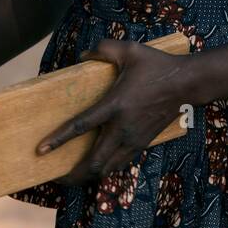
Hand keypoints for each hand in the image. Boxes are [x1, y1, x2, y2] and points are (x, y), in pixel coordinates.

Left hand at [37, 38, 190, 186]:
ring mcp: (134, 139)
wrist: (186, 84)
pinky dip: (105, 169)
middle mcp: (122, 128)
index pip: (81, 126)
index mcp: (115, 105)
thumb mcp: (129, 50)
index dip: (58, 140)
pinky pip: (120, 164)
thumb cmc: (157, 66)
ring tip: (73, 177)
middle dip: (73, 175)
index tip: (41, 150)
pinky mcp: (142, 143)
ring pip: (107, 169)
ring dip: (89, 176)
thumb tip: (83, 55)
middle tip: (56, 177)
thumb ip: (103, 49)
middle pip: (93, 162)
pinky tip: (96, 167)